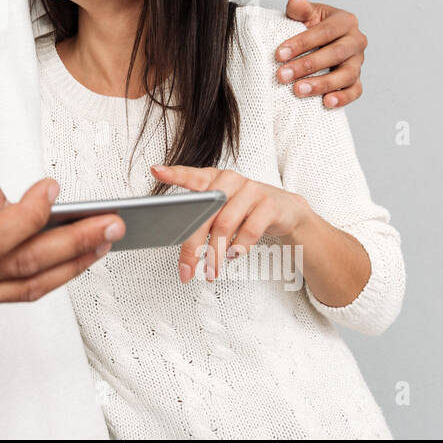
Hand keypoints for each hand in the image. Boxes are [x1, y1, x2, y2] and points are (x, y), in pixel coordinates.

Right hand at [0, 157, 124, 326]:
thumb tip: (21, 204)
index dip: (32, 214)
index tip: (53, 189)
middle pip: (21, 267)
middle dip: (74, 244)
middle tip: (111, 225)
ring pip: (23, 289)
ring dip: (70, 266)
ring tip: (101, 243)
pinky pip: (9, 296)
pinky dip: (41, 277)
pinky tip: (67, 258)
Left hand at [150, 165, 312, 280]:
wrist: (285, 210)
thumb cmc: (245, 210)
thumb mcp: (222, 209)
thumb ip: (201, 219)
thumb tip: (183, 250)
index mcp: (213, 179)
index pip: (191, 176)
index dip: (174, 174)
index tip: (156, 171)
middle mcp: (230, 180)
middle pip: (205, 213)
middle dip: (193, 246)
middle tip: (187, 269)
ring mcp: (251, 190)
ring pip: (225, 225)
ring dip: (216, 254)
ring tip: (211, 271)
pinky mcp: (269, 204)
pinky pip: (250, 231)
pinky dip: (239, 248)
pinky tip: (234, 254)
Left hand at [277, 0, 367, 107]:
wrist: (318, 42)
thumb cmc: (310, 26)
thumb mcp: (305, 14)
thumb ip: (300, 9)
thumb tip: (295, 3)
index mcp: (345, 21)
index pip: (325, 32)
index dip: (302, 43)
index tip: (279, 54)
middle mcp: (356, 41)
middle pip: (336, 54)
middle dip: (307, 65)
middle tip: (282, 75)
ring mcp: (358, 62)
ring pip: (347, 74)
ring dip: (322, 84)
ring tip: (298, 90)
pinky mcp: (356, 80)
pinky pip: (355, 91)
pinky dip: (342, 98)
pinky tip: (326, 102)